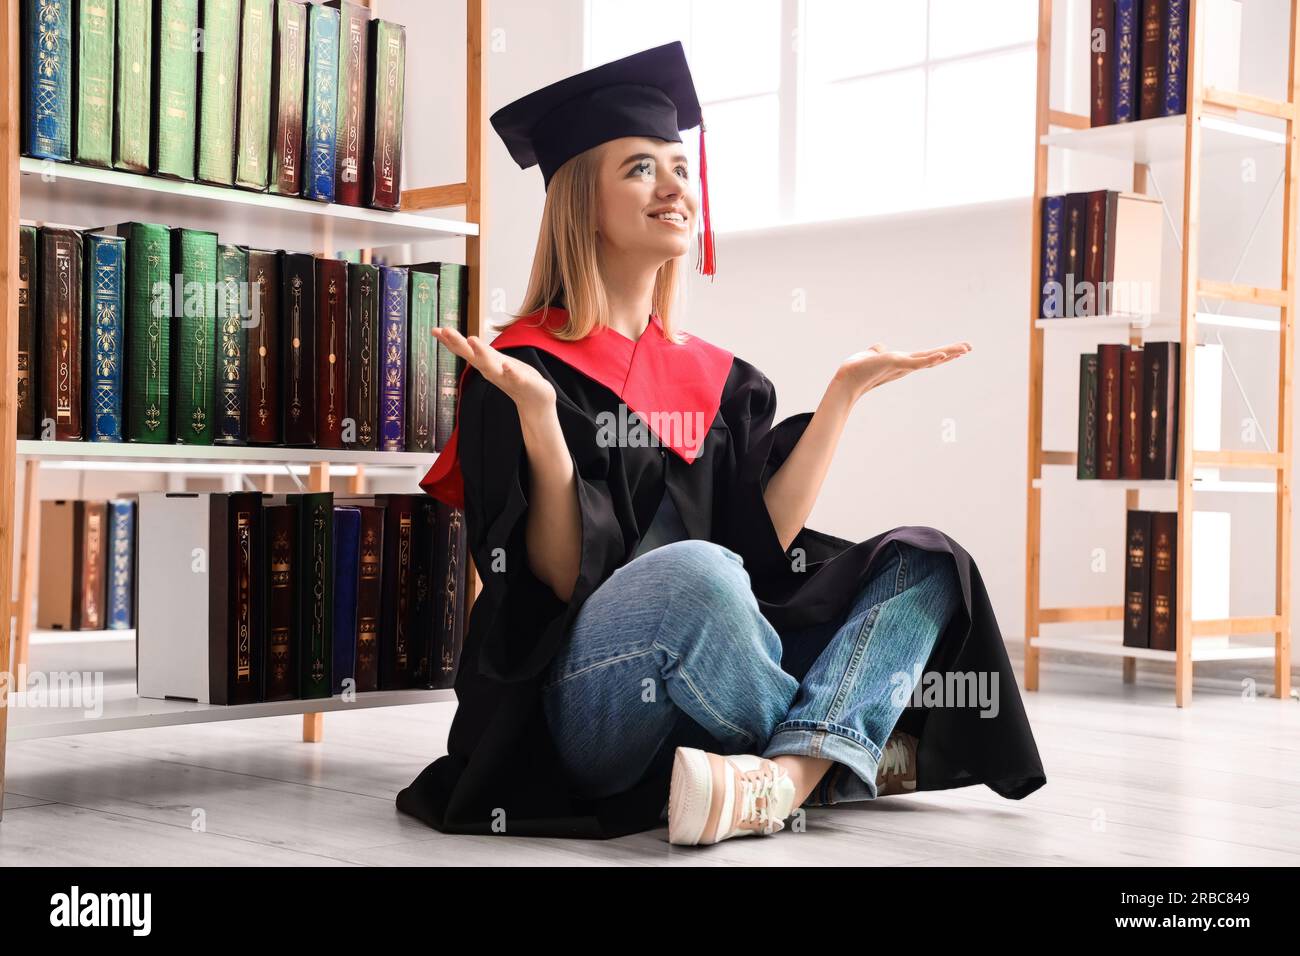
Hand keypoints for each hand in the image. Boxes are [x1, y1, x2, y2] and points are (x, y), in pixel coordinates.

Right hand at [432, 326, 556, 421]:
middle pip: (472, 356)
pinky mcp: (523, 383)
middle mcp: (491, 370)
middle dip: (458, 344)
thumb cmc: (513, 377)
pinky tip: (507, 365)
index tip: (435, 330)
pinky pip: (515, 377)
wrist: (534, 401)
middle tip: (445, 331)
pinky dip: (510, 372)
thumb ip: (481, 352)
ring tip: (471, 339)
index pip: (465, 351)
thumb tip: (465, 338)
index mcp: (485, 363)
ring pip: (490, 366)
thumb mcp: (494, 361)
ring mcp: (506, 377)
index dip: (450, 340)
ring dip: (480, 353)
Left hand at [832, 340, 971, 401]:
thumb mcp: (870, 356)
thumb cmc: (857, 369)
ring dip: (947, 354)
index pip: (926, 357)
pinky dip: (929, 359)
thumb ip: (877, 352)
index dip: (941, 353)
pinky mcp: (897, 364)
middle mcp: (906, 366)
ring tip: (963, 349)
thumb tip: (879, 348)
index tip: (957, 350)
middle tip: (969, 348)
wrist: (847, 379)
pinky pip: (917, 362)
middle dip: (951, 353)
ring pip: (930, 360)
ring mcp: (903, 366)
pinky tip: (941, 355)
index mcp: (902, 363)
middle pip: (933, 359)